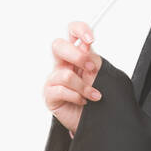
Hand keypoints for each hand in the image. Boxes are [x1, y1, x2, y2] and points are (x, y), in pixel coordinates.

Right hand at [44, 21, 103, 136]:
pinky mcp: (50, 94)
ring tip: (95, 95)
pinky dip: (77, 97)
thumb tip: (86, 46)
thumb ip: (93, 60)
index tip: (91, 40)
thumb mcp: (100, 75)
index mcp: (76, 55)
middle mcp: (63, 64)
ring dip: (84, 86)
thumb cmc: (97, 96)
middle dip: (77, 56)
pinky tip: (84, 102)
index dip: (79, 30)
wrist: (96, 120)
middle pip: (58, 46)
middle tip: (92, 69)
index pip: (72, 32)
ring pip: (65, 74)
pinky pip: (61, 90)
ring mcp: (54, 79)